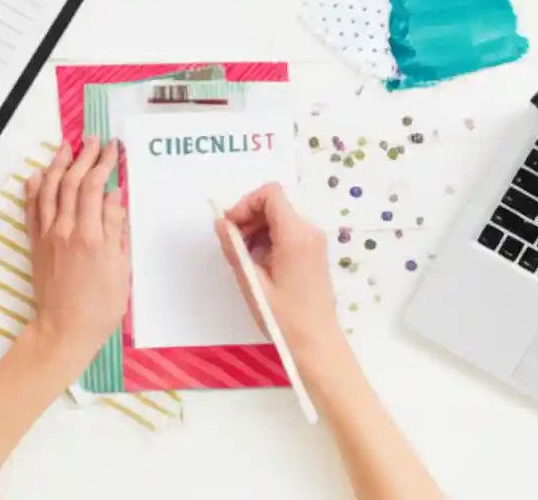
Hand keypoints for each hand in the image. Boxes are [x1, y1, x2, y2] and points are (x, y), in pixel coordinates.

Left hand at [23, 138, 129, 371]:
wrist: (64, 329)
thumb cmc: (101, 305)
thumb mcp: (121, 268)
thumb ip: (117, 230)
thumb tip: (114, 196)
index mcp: (93, 237)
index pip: (96, 187)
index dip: (104, 163)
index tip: (113, 149)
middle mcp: (67, 230)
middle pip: (72, 182)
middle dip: (85, 156)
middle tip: (94, 139)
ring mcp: (48, 235)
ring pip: (49, 189)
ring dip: (58, 164)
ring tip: (67, 146)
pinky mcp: (36, 244)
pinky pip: (32, 208)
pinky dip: (34, 187)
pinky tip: (38, 173)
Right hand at [214, 182, 341, 366]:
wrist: (316, 343)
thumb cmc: (283, 318)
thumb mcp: (252, 283)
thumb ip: (235, 249)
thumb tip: (221, 224)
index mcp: (296, 235)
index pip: (271, 194)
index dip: (246, 203)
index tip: (231, 227)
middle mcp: (309, 231)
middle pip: (274, 205)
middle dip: (249, 218)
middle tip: (234, 246)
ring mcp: (314, 242)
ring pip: (279, 219)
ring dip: (257, 231)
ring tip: (246, 260)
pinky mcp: (314, 253)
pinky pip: (287, 233)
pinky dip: (269, 241)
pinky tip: (260, 266)